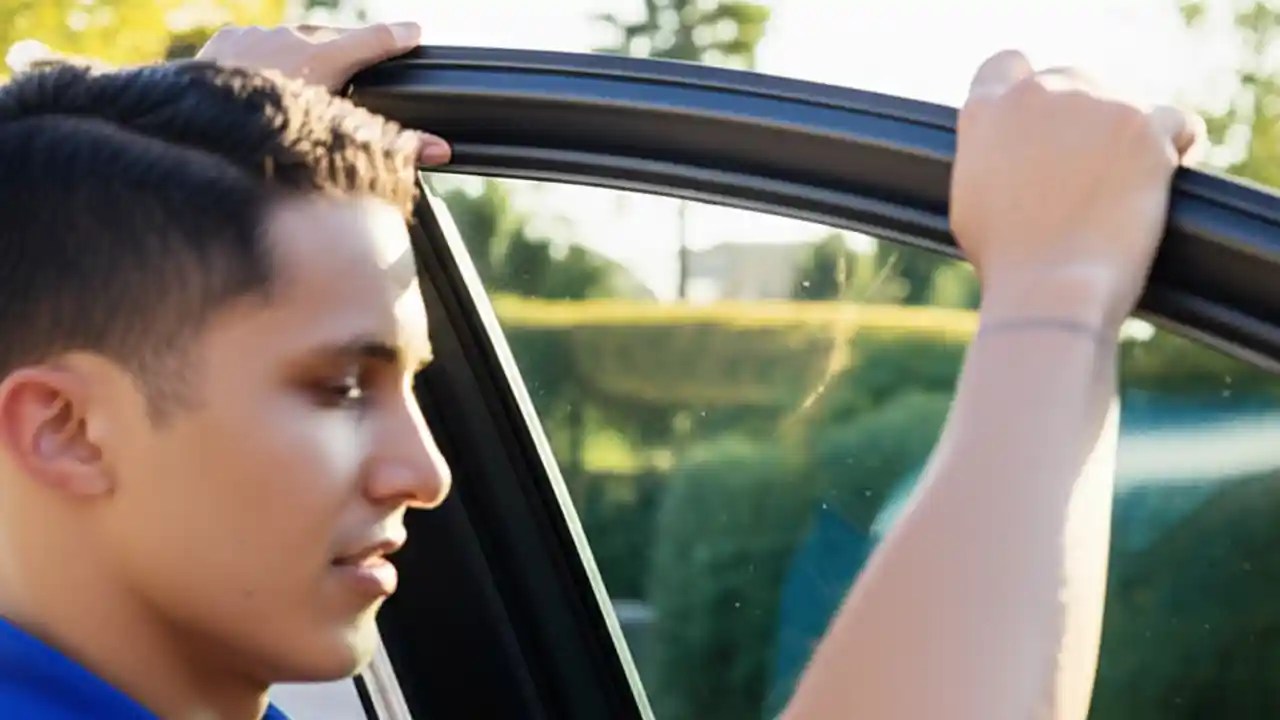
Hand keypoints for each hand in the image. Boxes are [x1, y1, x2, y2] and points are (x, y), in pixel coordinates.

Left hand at [197, 23, 450, 165]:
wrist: (193, 136)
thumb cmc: (268, 147)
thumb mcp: (334, 145)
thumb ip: (392, 146)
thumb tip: (443, 150)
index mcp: (321, 60)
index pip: (372, 41)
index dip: (396, 38)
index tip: (415, 34)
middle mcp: (288, 39)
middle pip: (330, 40)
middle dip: (344, 54)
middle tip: (353, 77)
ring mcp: (254, 36)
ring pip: (290, 39)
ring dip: (301, 56)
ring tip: (304, 85)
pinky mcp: (225, 39)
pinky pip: (255, 42)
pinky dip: (265, 57)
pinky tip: (265, 78)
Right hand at [950, 50, 1203, 329]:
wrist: (1050, 289)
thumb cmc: (1009, 263)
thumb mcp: (972, 200)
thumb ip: (990, 155)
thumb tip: (1012, 148)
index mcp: (985, 113)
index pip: (1005, 67)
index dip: (1028, 94)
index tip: (1044, 126)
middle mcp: (1035, 96)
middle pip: (1071, 79)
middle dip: (1082, 118)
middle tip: (1086, 169)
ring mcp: (1091, 106)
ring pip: (1124, 103)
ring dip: (1126, 138)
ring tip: (1120, 191)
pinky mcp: (1140, 125)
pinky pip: (1177, 122)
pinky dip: (1175, 146)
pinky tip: (1161, 177)